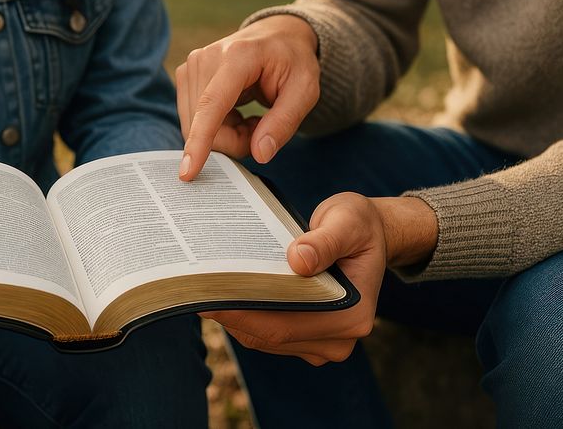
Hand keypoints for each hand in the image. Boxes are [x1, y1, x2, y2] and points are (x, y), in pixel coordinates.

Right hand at [176, 14, 318, 181]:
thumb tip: (259, 154)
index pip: (211, 105)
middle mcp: (206, 58)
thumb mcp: (305, 90)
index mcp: (237, 57)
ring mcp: (191, 65)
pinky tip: (237, 113)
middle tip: (261, 130)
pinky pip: (194, 121)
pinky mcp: (185, 75)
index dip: (200, 140)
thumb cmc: (293, 61)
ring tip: (251, 119)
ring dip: (226, 135)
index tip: (188, 171)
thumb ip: (284, 122)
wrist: (277, 35)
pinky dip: (217, 127)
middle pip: (204, 124)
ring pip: (196, 127)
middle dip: (233, 141)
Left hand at [203, 192, 387, 365]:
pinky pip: (269, 334)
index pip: (284, 326)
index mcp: (352, 315)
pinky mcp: (309, 337)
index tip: (208, 296)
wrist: (368, 233)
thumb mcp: (346, 221)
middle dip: (230, 315)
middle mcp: (339, 339)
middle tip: (194, 291)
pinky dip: (246, 316)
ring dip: (234, 317)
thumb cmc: (357, 225)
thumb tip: (298, 261)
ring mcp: (324, 342)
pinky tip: (224, 293)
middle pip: (270, 337)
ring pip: (265, 339)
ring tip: (204, 290)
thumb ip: (324, 241)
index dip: (242, 314)